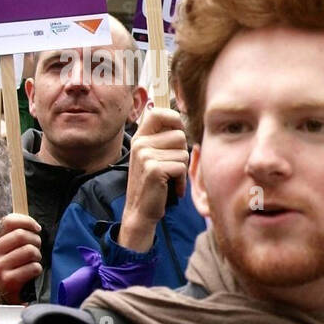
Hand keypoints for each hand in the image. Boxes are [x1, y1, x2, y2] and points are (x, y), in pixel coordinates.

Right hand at [0, 212, 42, 302]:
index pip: (9, 221)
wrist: (4, 296)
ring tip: (32, 262)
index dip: (27, 221)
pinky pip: (33, 267)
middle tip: (35, 250)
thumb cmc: (13, 269)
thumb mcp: (10, 250)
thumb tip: (34, 226)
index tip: (36, 229)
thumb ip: (18, 235)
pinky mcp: (8, 280)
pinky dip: (37, 270)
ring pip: (30, 250)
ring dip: (37, 257)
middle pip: (22, 235)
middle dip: (35, 241)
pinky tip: (29, 274)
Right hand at [118, 105, 188, 252]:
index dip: (174, 119)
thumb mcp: (153, 156)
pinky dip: (182, 180)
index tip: (178, 132)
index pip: (159, 112)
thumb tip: (182, 119)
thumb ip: (163, 138)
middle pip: (180, 135)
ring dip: (182, 168)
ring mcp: (145, 155)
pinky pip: (182, 167)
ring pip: (184, 152)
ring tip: (170, 178)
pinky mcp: (153, 169)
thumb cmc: (154, 183)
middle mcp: (140, 143)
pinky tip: (172, 187)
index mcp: (140, 137)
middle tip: (172, 168)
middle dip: (182, 153)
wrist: (141, 210)